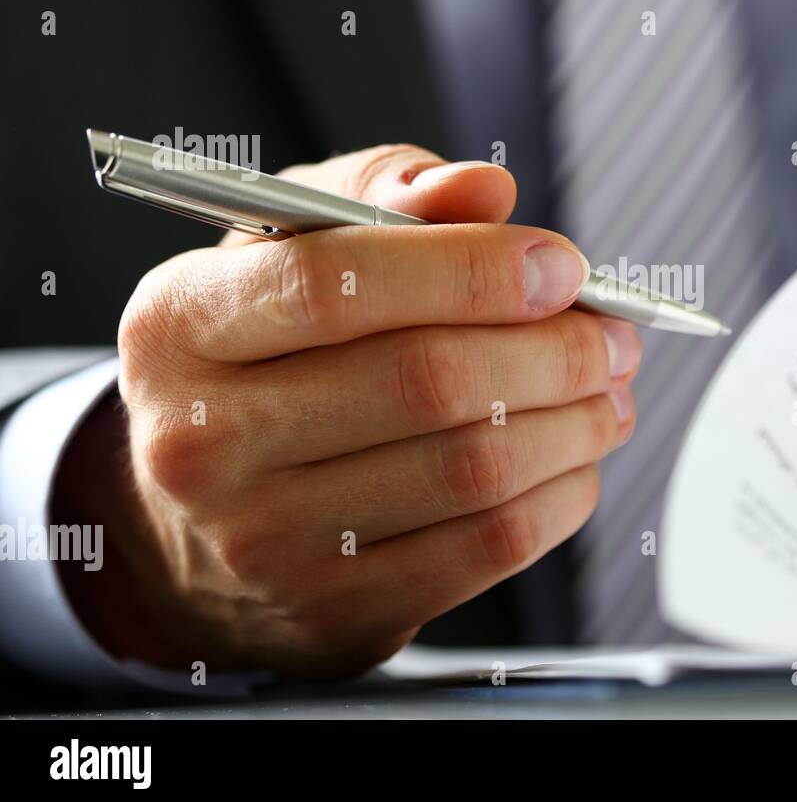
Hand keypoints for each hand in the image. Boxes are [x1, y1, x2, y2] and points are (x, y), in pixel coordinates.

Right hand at [54, 145, 638, 677]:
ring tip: (606, 389)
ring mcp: (267, 541)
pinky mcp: (336, 612)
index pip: (337, 283)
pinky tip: (574, 458)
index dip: (472, 269)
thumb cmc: (261, 359)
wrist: (193, 521)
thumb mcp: (288, 251)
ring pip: (474, 468)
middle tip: (609, 333)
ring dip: (575, 421)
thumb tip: (483, 189)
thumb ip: (382, 196)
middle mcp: (204, 440)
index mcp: (181, 325)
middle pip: (427, 380)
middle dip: (554, 349)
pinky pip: (489, 547)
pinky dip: (562, 495)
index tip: (558, 266)